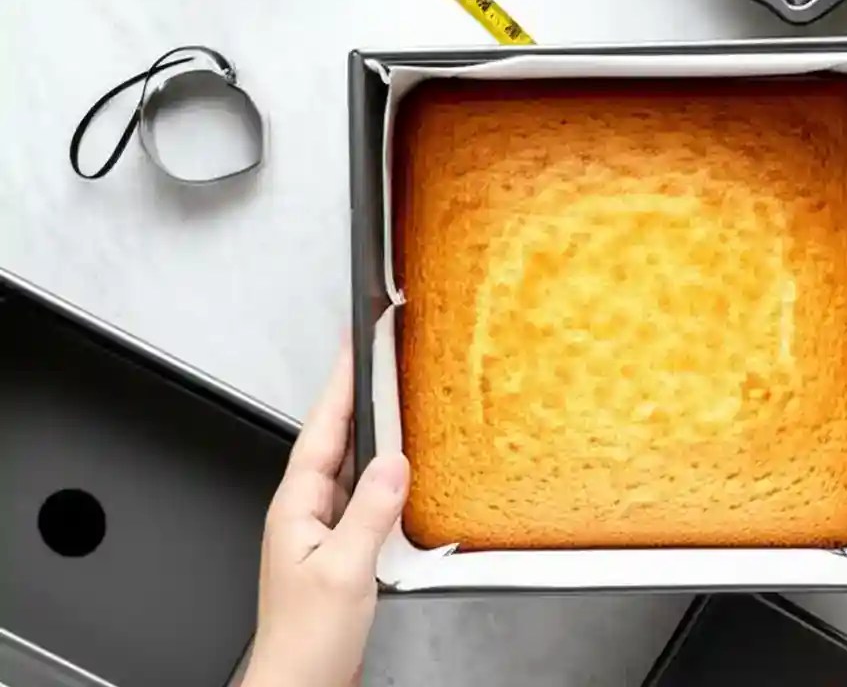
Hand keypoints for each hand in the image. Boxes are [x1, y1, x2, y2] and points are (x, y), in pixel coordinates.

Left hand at [242, 344, 408, 686]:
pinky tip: (399, 475)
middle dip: (355, 397)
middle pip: (333, 440)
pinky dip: (381, 478)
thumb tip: (394, 463)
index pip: (322, 430)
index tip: (355, 345)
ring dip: (369, 434)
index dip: (340, 384)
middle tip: (377, 359)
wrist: (299, 686)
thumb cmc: (306, 640)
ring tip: (392, 401)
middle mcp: (304, 514)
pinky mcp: (338, 552)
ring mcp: (319, 532)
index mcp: (296, 508)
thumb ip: (370, 513)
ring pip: (348, 468)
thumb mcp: (344, 570)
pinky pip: (361, 499)